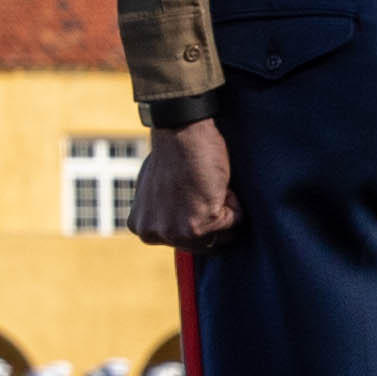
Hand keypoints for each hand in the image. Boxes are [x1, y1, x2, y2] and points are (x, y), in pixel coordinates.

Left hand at [127, 125, 239, 244]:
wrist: (179, 132)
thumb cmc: (171, 153)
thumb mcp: (155, 192)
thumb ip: (164, 213)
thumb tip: (179, 221)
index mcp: (141, 226)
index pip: (183, 240)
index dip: (197, 215)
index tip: (190, 192)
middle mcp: (153, 234)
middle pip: (203, 243)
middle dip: (212, 217)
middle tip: (201, 187)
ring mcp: (175, 233)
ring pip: (221, 234)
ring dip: (224, 208)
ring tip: (208, 185)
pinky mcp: (198, 225)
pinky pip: (235, 220)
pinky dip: (234, 201)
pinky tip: (216, 182)